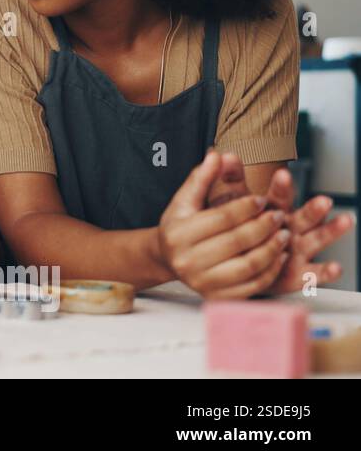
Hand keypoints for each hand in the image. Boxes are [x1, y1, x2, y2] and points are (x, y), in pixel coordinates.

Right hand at [157, 152, 287, 298]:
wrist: (168, 259)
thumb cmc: (181, 226)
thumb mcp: (186, 200)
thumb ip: (202, 177)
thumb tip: (218, 154)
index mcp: (179, 233)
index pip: (221, 218)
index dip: (246, 207)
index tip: (262, 200)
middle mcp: (187, 260)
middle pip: (237, 241)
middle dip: (263, 226)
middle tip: (278, 216)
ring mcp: (202, 281)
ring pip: (248, 265)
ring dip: (271, 249)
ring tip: (282, 235)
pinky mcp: (217, 296)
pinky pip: (252, 285)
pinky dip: (270, 270)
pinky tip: (277, 256)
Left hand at [207, 155, 352, 293]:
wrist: (232, 261)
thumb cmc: (236, 228)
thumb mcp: (229, 204)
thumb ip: (229, 180)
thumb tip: (219, 154)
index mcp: (274, 210)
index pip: (279, 196)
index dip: (281, 187)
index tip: (282, 174)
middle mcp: (290, 228)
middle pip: (305, 216)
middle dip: (314, 209)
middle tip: (324, 201)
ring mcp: (297, 250)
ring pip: (317, 239)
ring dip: (331, 231)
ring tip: (345, 221)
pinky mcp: (298, 274)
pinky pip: (314, 273)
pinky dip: (325, 271)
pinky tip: (335, 267)